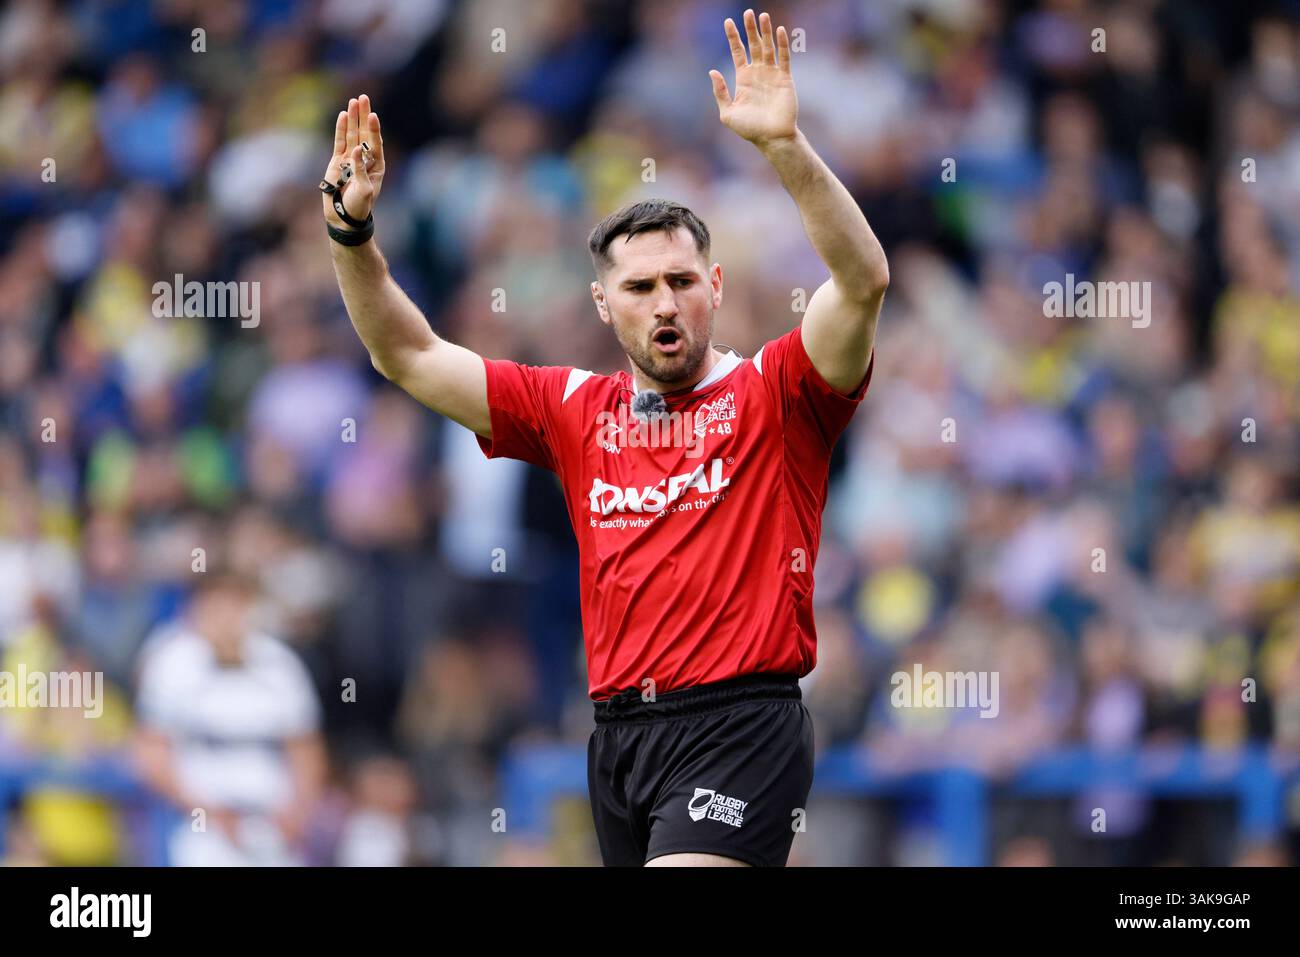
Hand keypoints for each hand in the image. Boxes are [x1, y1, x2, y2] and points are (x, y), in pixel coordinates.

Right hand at [321, 94, 386, 228]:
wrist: (344, 216)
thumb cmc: (359, 206)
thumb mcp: (364, 190)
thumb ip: (360, 170)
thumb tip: (356, 151)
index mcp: (376, 166)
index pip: (376, 143)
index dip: (374, 129)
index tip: (373, 115)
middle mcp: (365, 159)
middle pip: (364, 133)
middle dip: (364, 116)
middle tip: (363, 98)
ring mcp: (350, 158)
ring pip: (352, 134)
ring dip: (353, 118)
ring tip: (353, 101)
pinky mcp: (337, 161)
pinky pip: (340, 142)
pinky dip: (341, 129)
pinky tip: (343, 116)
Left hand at [709, 10, 797, 148]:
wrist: (772, 138)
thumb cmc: (749, 129)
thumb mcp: (728, 113)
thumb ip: (720, 92)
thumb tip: (712, 71)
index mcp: (743, 79)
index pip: (738, 52)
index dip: (733, 37)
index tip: (728, 22)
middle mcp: (758, 73)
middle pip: (753, 45)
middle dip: (750, 29)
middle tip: (747, 12)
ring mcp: (772, 74)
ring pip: (768, 48)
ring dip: (766, 32)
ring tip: (762, 15)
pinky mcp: (785, 79)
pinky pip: (784, 58)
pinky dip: (782, 44)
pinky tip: (779, 31)